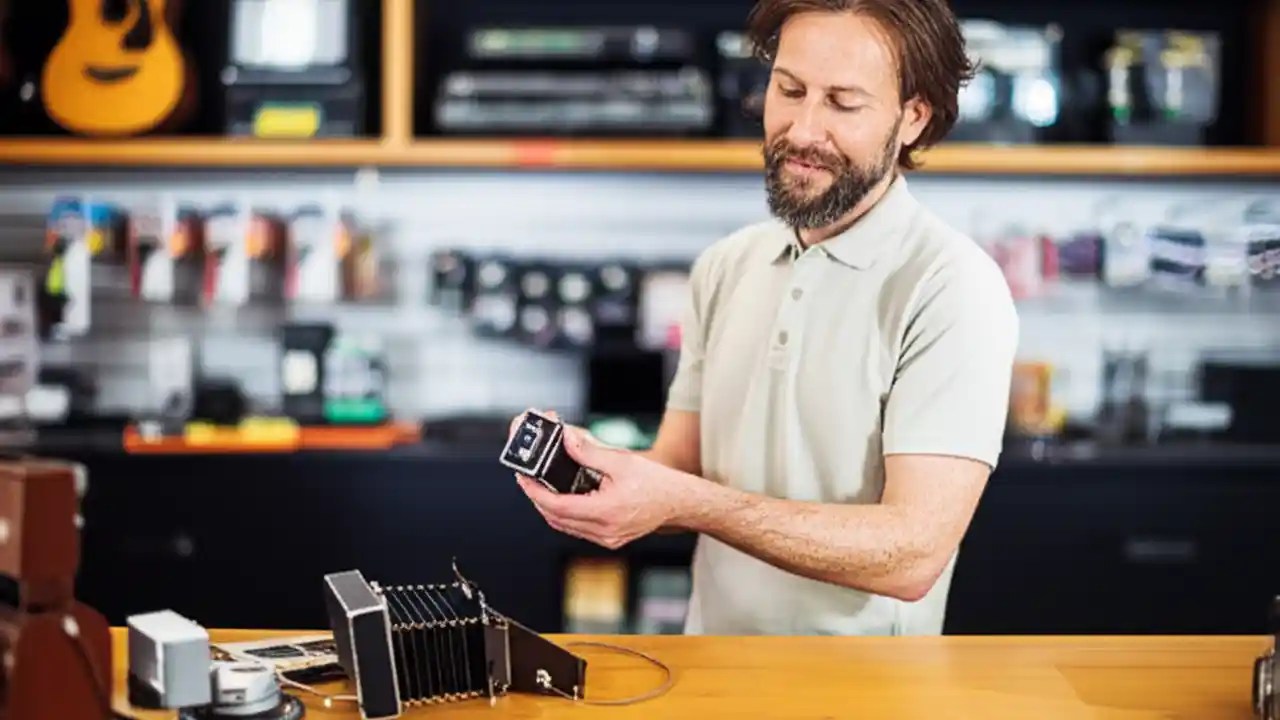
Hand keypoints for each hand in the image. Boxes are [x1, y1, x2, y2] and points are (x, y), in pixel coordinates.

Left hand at [515, 421, 696, 549]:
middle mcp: (605, 531)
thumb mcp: (621, 461)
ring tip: (541, 487)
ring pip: (565, 526)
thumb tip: (566, 439)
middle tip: (528, 480)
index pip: (558, 507)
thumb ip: (589, 451)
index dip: (536, 493)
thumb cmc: (657, 483)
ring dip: (550, 508)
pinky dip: (565, 515)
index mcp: (606, 512)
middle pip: (556, 519)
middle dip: (538, 499)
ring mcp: (607, 538)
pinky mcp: (610, 539)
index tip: (524, 479)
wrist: (679, 502)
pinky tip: (563, 500)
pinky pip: (578, 529)